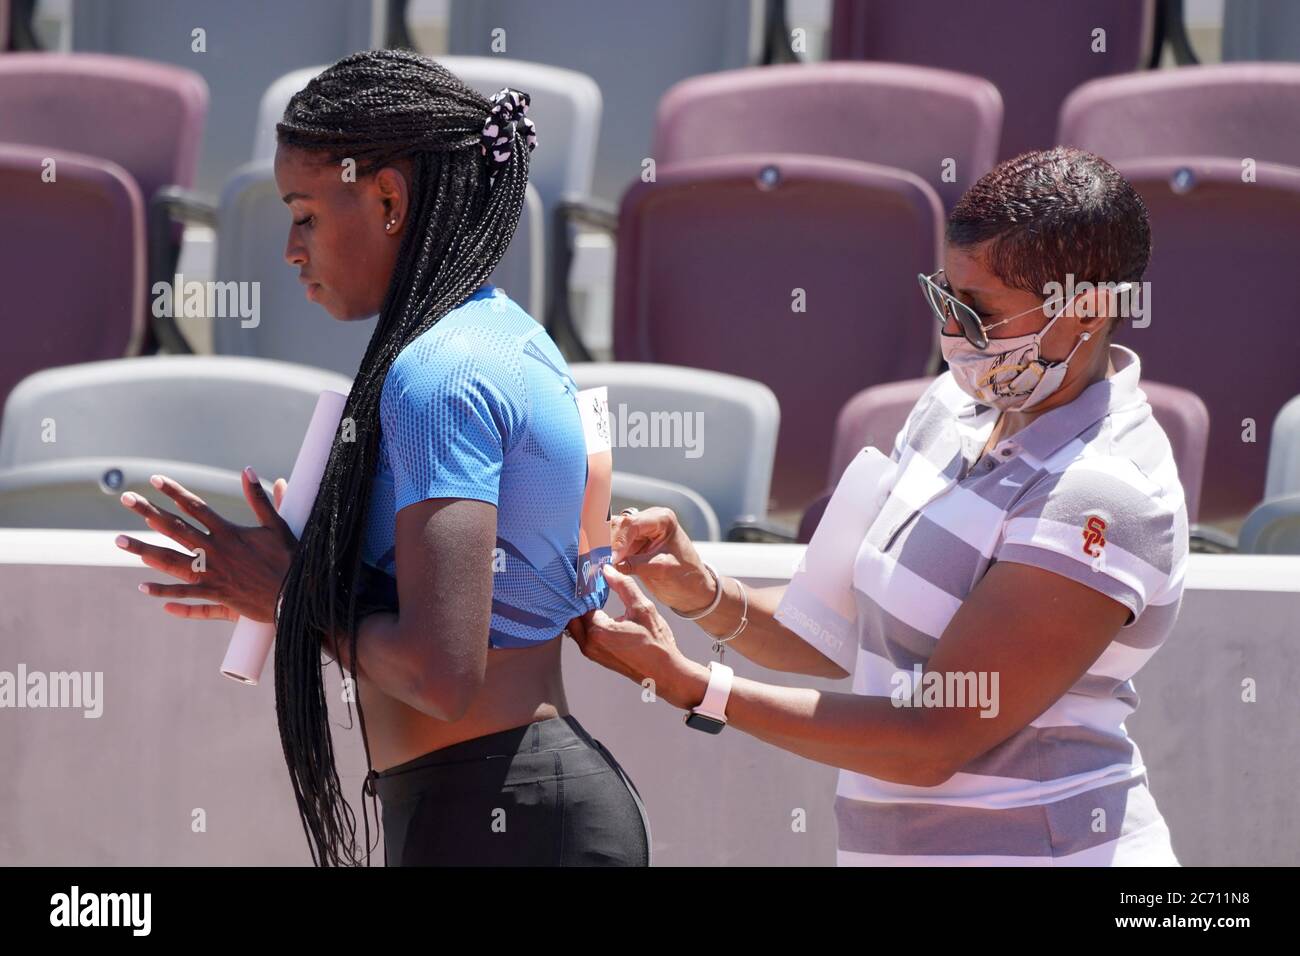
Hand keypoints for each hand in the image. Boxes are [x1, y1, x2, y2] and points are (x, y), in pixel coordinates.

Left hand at [115, 467, 294, 623]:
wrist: (297, 594)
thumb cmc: (289, 558)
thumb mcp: (277, 524)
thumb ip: (261, 498)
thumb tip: (248, 470)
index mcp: (229, 532)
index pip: (195, 507)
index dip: (174, 492)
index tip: (154, 479)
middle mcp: (215, 551)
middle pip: (174, 528)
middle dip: (148, 511)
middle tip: (126, 498)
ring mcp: (212, 574)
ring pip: (170, 560)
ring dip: (143, 549)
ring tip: (118, 540)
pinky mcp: (216, 594)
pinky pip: (185, 593)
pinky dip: (164, 591)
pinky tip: (143, 586)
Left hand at [569, 566, 707, 709]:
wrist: (664, 672)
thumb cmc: (656, 644)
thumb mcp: (643, 608)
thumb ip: (623, 586)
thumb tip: (607, 570)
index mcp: (598, 631)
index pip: (581, 601)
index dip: (585, 587)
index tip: (590, 574)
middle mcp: (589, 643)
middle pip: (572, 615)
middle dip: (578, 599)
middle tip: (588, 584)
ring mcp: (591, 652)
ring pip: (575, 625)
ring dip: (581, 611)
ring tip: (593, 596)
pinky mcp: (595, 656)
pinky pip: (582, 635)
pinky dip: (585, 622)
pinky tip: (597, 611)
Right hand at [609, 507, 716, 616]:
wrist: (694, 590)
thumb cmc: (686, 577)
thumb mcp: (661, 569)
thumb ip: (635, 564)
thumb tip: (609, 564)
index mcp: (662, 519)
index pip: (632, 524)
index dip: (618, 541)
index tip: (611, 559)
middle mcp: (649, 521)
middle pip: (619, 525)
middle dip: (607, 543)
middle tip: (598, 560)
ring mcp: (640, 532)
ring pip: (612, 534)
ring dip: (604, 549)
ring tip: (597, 562)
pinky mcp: (633, 545)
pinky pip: (613, 546)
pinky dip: (606, 555)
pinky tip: (601, 564)